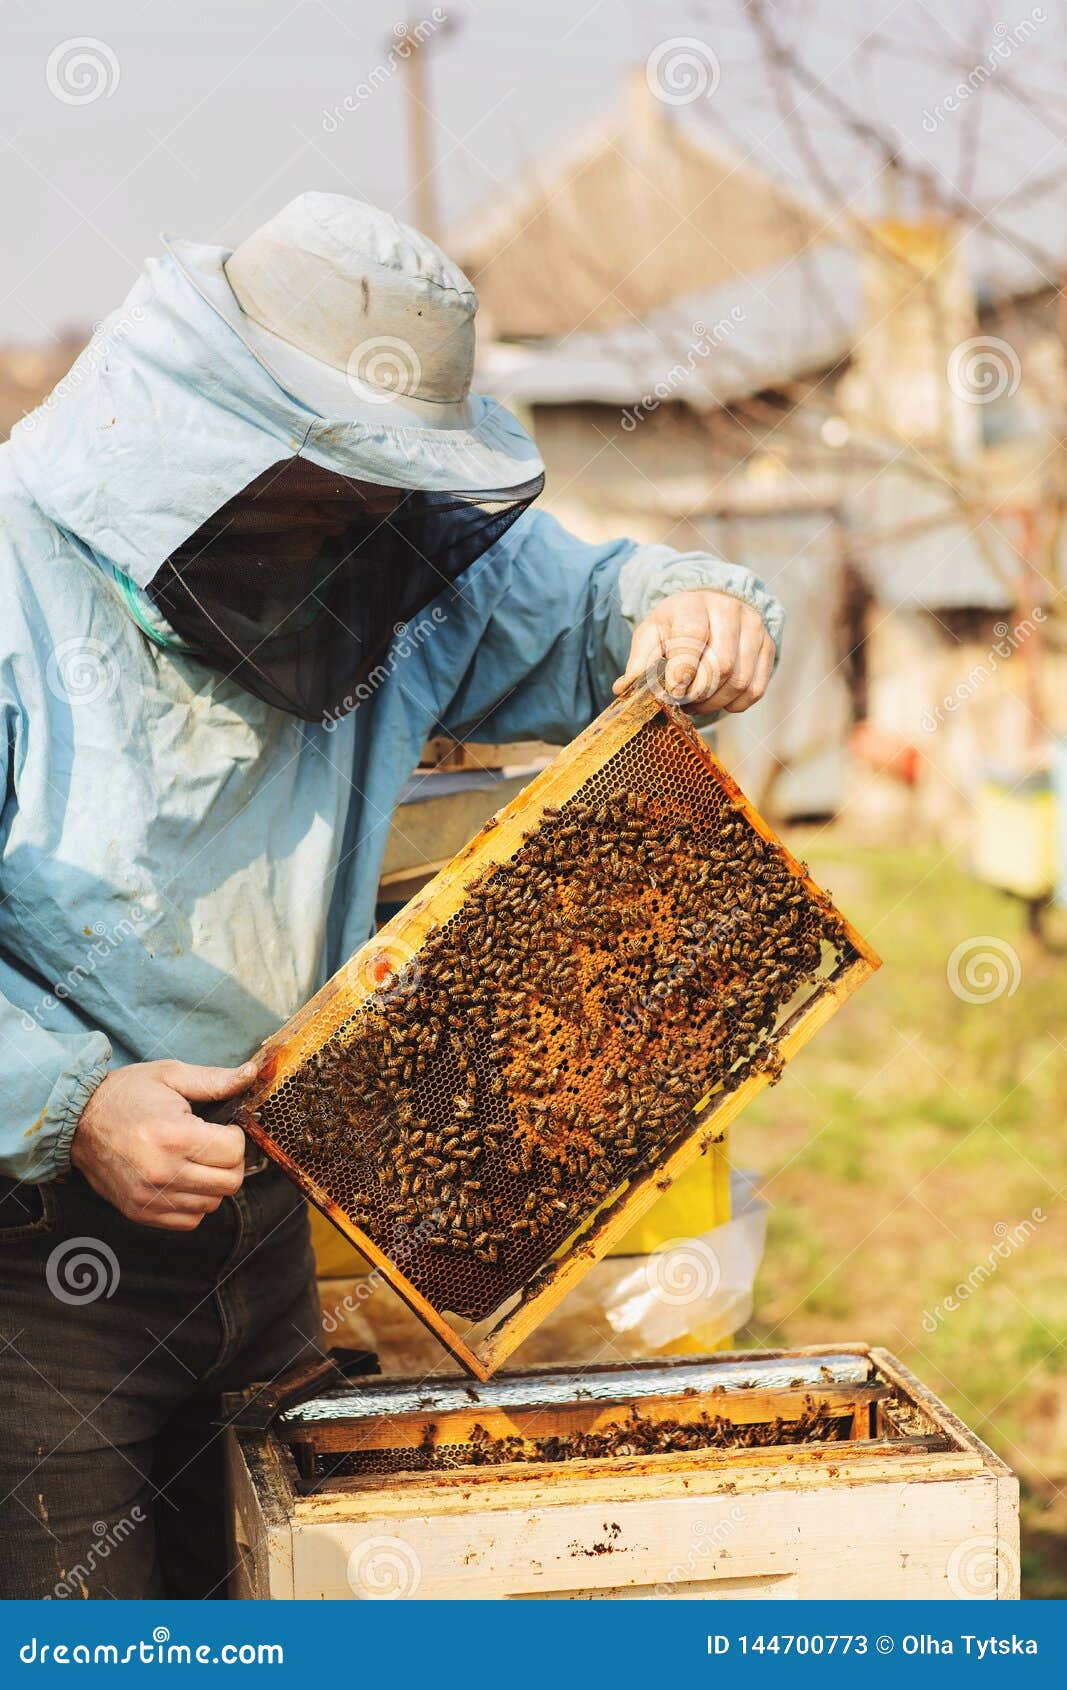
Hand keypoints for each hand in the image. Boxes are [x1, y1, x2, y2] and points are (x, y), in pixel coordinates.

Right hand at [71, 1060, 257, 1230]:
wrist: (77, 1121)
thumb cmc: (125, 1094)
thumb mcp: (170, 1075)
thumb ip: (214, 1079)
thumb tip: (251, 1074)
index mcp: (172, 1135)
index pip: (234, 1151)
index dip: (235, 1135)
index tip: (221, 1127)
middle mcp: (162, 1172)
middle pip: (230, 1182)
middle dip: (230, 1161)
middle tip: (213, 1144)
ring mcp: (150, 1197)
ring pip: (213, 1204)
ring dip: (212, 1182)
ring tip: (194, 1159)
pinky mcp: (140, 1212)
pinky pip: (190, 1221)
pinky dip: (194, 1203)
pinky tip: (182, 1178)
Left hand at [613, 589, 775, 713]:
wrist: (710, 604)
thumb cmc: (675, 624)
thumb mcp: (651, 635)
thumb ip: (639, 662)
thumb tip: (623, 689)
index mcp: (692, 604)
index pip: (693, 637)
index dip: (683, 670)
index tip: (674, 691)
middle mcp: (728, 610)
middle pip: (720, 665)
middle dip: (698, 693)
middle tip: (683, 701)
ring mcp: (753, 628)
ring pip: (739, 680)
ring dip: (715, 702)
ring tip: (697, 701)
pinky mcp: (768, 646)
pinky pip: (755, 688)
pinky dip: (736, 704)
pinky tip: (719, 700)